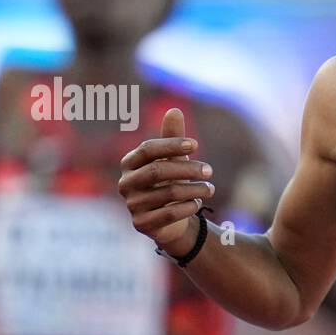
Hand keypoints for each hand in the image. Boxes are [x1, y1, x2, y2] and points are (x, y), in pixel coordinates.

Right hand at [118, 108, 215, 256]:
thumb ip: (172, 137)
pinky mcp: (141, 224)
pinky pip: (169, 214)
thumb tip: (174, 110)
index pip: (148, 149)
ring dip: (195, 190)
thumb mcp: (173, 160)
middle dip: (188, 169)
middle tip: (209, 170)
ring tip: (210, 188)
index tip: (196, 145)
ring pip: (168, 193)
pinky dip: (189, 207)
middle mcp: (125, 183)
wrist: (170, 220)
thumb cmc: (170, 182)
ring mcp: (132, 205)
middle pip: (158, 171)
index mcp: (129, 163)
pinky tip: (198, 203)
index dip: (172, 145)